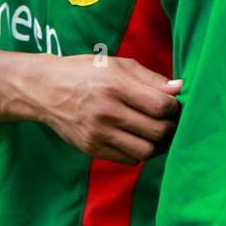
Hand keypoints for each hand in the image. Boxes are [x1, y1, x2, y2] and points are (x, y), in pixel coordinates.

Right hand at [29, 54, 182, 165]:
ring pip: (146, 151)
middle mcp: (106, 111)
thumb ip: (150, 77)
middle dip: (170, 127)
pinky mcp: (91, 149)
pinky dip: (139, 152)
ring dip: (158, 144)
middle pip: (157, 131)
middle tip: (168, 120)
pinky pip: (129, 160)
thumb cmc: (85, 72)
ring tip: (155, 132)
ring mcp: (98, 133)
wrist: (45, 89)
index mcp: (115, 85)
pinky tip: (136, 138)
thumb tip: (180, 88)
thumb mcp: (116, 64)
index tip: (172, 104)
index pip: (161, 106)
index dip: (174, 108)